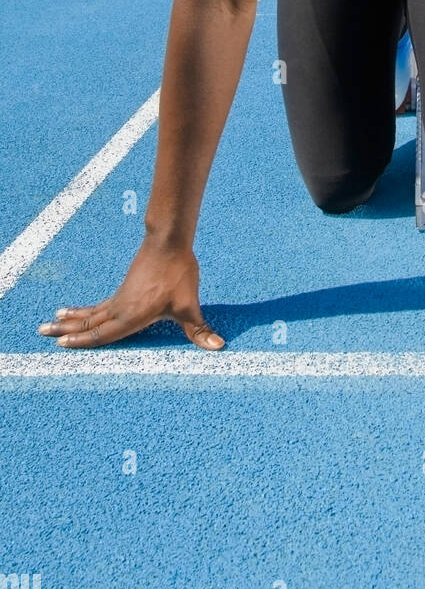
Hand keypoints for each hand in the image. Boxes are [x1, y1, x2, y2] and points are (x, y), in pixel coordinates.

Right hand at [37, 234, 224, 350]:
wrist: (169, 241)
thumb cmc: (178, 273)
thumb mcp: (189, 305)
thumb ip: (199, 329)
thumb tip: (218, 347)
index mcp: (131, 316)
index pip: (102, 334)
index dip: (83, 341)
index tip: (61, 344)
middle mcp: (121, 307)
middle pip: (89, 322)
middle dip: (66, 329)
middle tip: (42, 332)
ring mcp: (121, 296)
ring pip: (91, 312)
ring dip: (71, 318)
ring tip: (52, 320)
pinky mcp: (125, 287)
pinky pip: (100, 304)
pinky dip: (85, 309)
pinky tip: (77, 310)